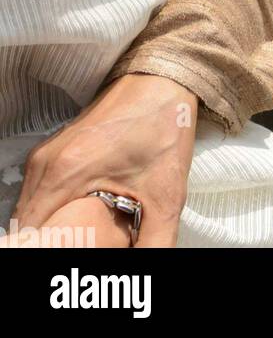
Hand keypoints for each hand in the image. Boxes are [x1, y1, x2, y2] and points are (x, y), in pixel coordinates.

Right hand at [12, 73, 197, 248]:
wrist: (163, 79)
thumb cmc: (164, 130)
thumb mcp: (165, 196)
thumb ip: (154, 244)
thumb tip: (146, 273)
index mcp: (65, 174)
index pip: (31, 236)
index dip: (48, 252)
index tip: (71, 256)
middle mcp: (46, 164)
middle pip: (27, 226)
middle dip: (48, 244)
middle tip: (80, 250)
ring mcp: (47, 153)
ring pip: (30, 210)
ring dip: (48, 230)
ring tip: (77, 240)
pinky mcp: (55, 149)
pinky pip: (38, 192)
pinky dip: (51, 212)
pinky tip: (76, 220)